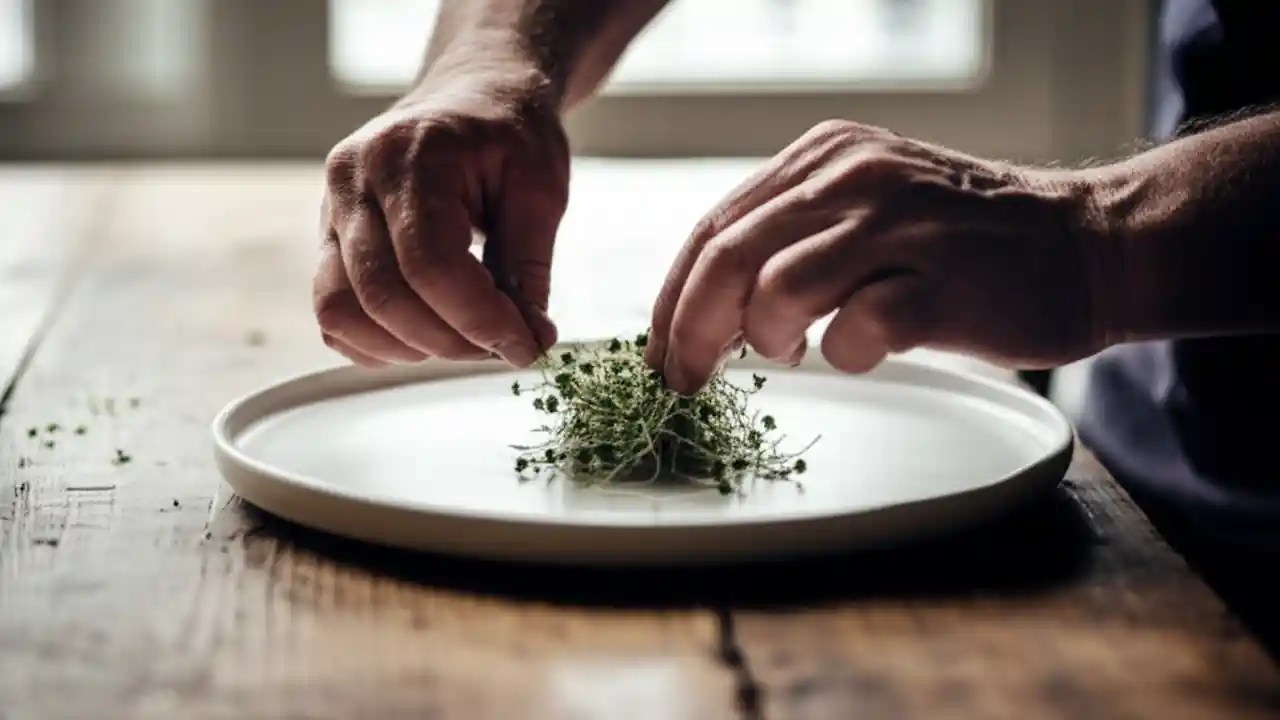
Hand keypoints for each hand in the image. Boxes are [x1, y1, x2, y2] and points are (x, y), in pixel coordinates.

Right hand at [315, 68, 569, 366]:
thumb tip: (528, 338)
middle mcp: (352, 181)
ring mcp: (330, 209)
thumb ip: (530, 264)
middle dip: (452, 340)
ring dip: (413, 347)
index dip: (479, 319)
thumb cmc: (508, 130)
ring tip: (468, 339)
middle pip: (383, 295)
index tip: (525, 344)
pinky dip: (379, 343)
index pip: (430, 263)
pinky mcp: (326, 238)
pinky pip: (333, 315)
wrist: (472, 93)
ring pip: (343, 311)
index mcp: (407, 155)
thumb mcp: (541, 186)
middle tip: (503, 345)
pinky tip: (429, 335)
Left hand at [646, 120, 1111, 393]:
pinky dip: (840, 355)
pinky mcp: (943, 281)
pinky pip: (855, 330)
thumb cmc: (960, 243)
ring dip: (765, 340)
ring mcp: (901, 226)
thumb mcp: (865, 208)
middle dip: (688, 331)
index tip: (659, 351)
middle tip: (683, 381)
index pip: (715, 227)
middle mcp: (856, 178)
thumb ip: (790, 238)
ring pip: (777, 289)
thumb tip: (704, 312)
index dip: (672, 298)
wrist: (1082, 244)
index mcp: (826, 157)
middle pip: (728, 258)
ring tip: (791, 354)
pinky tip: (857, 351)